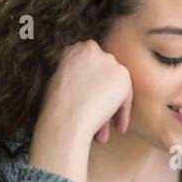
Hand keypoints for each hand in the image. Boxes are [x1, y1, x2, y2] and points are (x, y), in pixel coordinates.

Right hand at [29, 40, 133, 181]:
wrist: (67, 117)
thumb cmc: (56, 108)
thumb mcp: (57, 82)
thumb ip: (74, 76)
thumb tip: (85, 84)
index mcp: (72, 50)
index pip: (88, 67)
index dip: (89, 87)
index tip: (87, 102)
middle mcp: (91, 49)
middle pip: (102, 77)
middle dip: (100, 98)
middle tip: (96, 119)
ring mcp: (108, 60)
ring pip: (114, 87)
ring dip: (110, 109)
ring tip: (104, 132)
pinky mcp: (123, 74)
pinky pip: (126, 96)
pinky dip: (122, 113)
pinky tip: (118, 128)